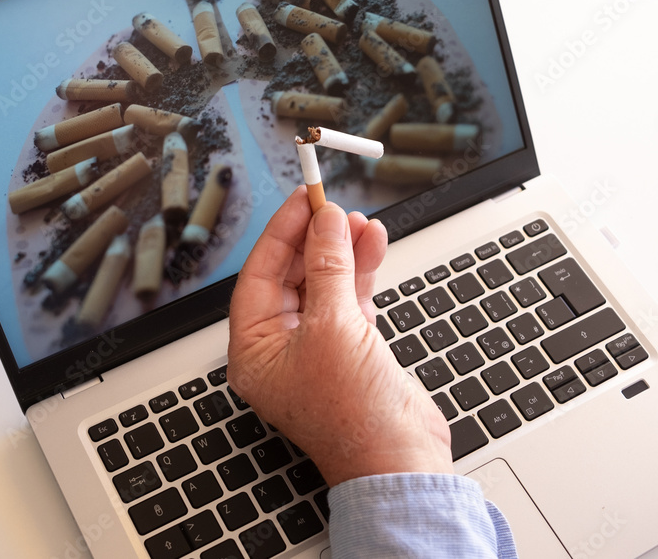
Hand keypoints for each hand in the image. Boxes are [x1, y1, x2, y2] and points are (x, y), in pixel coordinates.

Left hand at [228, 187, 452, 487]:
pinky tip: (372, 243)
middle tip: (331, 205)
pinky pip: (350, 298)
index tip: (301, 200)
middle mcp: (281, 348)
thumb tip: (325, 223)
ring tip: (358, 220)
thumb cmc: (354, 418)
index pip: (259, 276)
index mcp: (255, 351)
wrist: (402, 458)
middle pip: (291, 276)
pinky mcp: (351, 348)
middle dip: (314, 239)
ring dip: (342, 250)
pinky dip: (361, 271)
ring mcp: (318, 347)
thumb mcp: (334, 328)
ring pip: (324, 283)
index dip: (281, 233)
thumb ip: (329, 268)